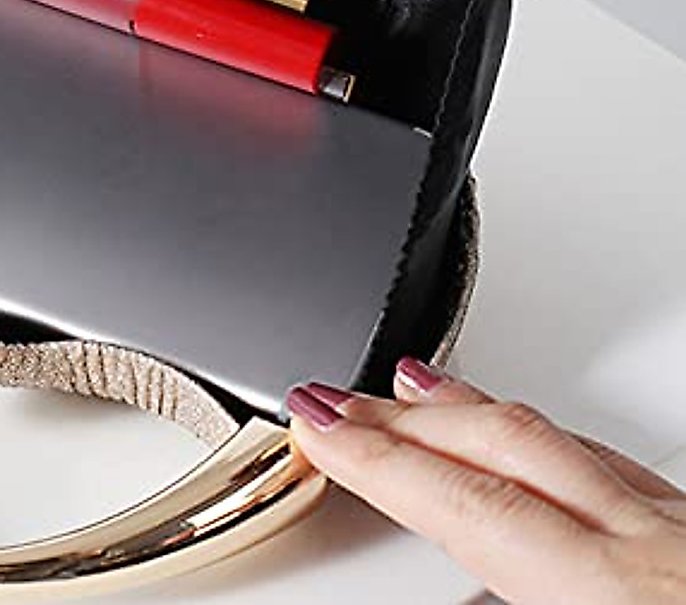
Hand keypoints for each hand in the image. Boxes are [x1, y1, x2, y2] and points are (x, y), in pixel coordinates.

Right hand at [287, 361, 685, 602]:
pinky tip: (521, 430)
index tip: (317, 425)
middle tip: (329, 398)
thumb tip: (439, 591)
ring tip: (404, 386)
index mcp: (621, 591)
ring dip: (465, 409)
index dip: (379, 459)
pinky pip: (608, 455)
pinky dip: (543, 433)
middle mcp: (656, 546)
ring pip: (556, 437)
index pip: (468, 504)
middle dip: (399, 419)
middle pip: (500, 446)